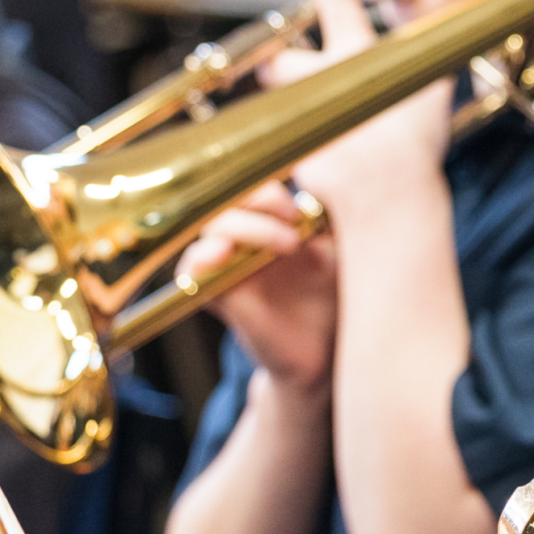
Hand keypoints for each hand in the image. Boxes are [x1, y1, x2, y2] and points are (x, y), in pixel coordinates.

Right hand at [179, 183, 338, 397]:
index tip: (305, 207)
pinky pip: (190, 269)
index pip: (255, 187)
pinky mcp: (215, 294)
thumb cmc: (333, 300)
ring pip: (213, 228)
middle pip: (232, 199)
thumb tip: (343, 179)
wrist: (323, 354)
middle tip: (296, 220)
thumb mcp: (341, 253)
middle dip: (262, 203)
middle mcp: (245, 239)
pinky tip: (222, 254)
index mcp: (272, 221)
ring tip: (287, 244)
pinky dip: (200, 258)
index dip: (273, 190)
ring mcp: (227, 264)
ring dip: (244, 227)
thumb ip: (335, 219)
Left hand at [274, 0, 453, 215]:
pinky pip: (290, 143)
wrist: (387, 194)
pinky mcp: (289, 150)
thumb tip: (438, 35)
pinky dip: (303, 147)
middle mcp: (321, 79)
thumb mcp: (432, 91)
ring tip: (313, 117)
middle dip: (282, 65)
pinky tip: (326, 155)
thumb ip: (430, 59)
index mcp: (357, 56)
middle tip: (294, 69)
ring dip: (289, 105)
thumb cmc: (414, 144)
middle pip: (281, 60)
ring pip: (277, 101)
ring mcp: (301, 115)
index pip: (338, 7)